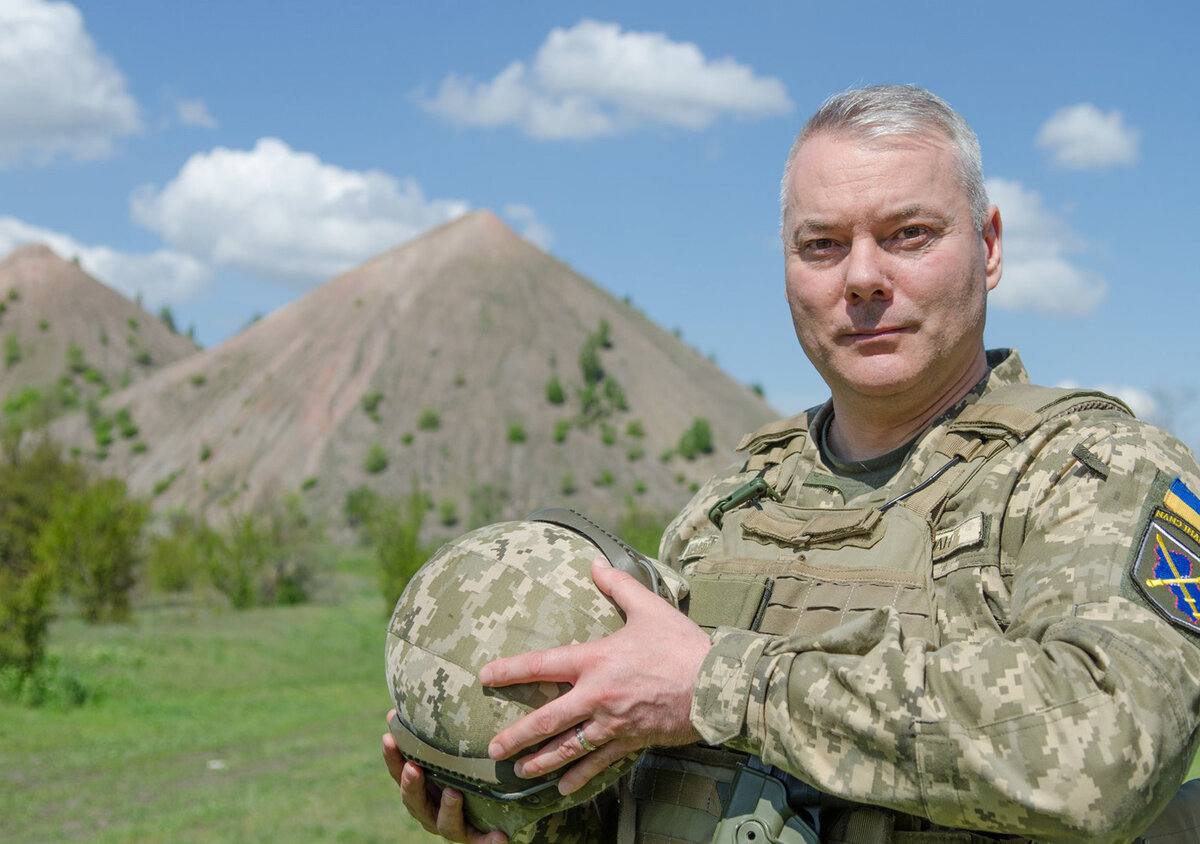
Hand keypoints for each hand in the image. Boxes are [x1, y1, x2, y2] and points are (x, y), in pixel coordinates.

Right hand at [382, 710, 507, 842]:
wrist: (495, 808)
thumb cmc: (467, 768)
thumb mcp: (454, 748)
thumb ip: (440, 728)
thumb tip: (427, 683)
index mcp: (423, 786)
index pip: (400, 771)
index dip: (392, 757)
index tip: (388, 736)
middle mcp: (432, 807)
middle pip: (414, 801)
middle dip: (411, 786)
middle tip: (414, 767)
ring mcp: (452, 825)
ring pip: (443, 824)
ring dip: (447, 810)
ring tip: (454, 793)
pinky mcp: (476, 838)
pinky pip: (480, 841)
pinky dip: (487, 840)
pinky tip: (500, 834)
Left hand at [480, 558, 710, 795]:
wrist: (716, 686)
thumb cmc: (682, 645)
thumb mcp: (649, 608)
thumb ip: (618, 585)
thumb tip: (595, 563)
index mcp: (596, 661)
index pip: (542, 665)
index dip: (510, 671)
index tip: (485, 677)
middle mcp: (596, 696)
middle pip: (547, 721)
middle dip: (517, 737)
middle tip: (492, 749)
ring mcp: (612, 724)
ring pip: (568, 748)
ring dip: (540, 762)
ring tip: (520, 772)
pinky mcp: (631, 741)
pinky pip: (599, 763)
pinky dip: (580, 777)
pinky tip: (564, 788)